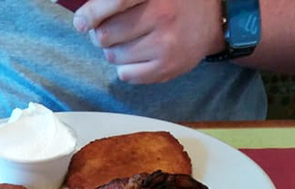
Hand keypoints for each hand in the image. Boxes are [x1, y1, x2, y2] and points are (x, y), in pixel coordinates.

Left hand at [72, 0, 224, 83]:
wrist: (213, 19)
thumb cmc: (176, 0)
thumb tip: (88, 14)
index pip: (113, 2)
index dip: (91, 14)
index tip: (81, 21)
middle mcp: (160, 16)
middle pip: (106, 35)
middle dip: (100, 34)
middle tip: (105, 31)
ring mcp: (164, 45)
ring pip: (114, 56)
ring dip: (113, 51)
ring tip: (124, 42)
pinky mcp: (166, 68)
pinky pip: (127, 74)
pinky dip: (124, 67)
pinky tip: (134, 56)